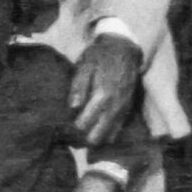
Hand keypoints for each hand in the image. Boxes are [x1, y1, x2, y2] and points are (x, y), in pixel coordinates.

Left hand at [67, 31, 144, 145]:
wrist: (124, 49)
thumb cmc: (100, 57)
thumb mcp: (85, 66)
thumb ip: (78, 87)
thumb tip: (72, 107)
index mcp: (102, 96)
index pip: (85, 123)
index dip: (73, 131)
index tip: (64, 133)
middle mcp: (115, 106)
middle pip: (99, 136)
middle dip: (84, 141)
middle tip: (72, 141)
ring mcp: (124, 108)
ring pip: (111, 136)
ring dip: (97, 140)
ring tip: (82, 140)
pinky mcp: (128, 108)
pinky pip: (119, 129)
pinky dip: (108, 135)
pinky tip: (97, 134)